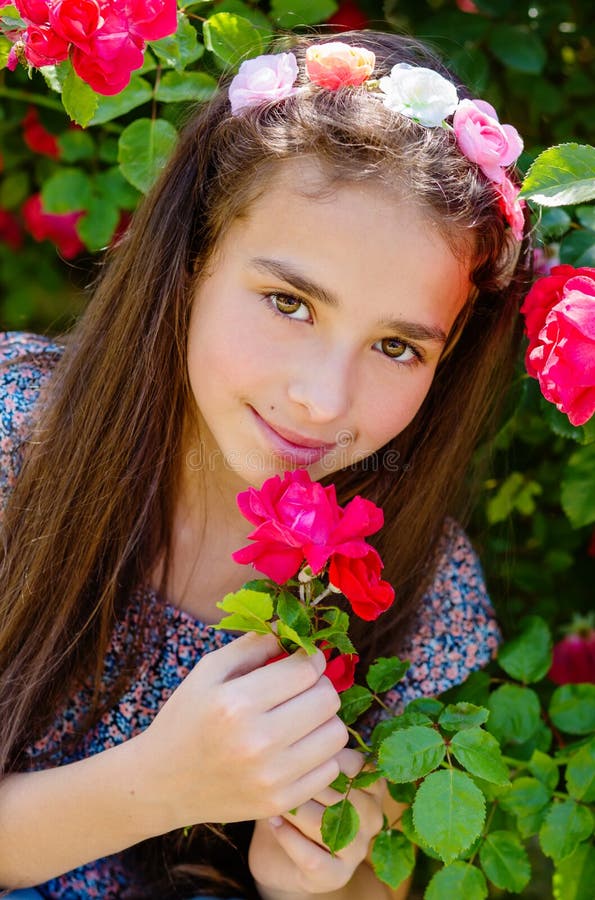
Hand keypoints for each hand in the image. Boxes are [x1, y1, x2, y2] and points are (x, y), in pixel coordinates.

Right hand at [134, 632, 347, 832]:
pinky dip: (320, 754)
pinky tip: (297, 746)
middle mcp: (258, 742)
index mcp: (237, 703)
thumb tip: (292, 630)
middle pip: (327, 700)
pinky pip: (330, 769)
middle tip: (303, 688)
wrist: (161, 784)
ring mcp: (272, 778)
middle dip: (320, 686)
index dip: (311, 658)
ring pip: (336, 735)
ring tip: (302, 717)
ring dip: (324, 720)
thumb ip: (252, 645)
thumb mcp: (208, 671)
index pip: (305, 670)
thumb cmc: (185, 718)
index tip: (305, 659)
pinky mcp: (280, 802)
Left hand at [248, 749, 385, 896]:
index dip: (328, 757)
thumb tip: (301, 730)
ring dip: (294, 810)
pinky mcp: (336, 876)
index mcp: (371, 787)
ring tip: (273, 800)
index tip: (299, 751)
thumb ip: (312, 754)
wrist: (278, 852)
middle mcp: (372, 818)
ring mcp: (357, 850)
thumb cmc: (293, 798)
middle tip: (279, 776)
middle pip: (342, 794)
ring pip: (325, 824)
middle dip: (306, 783)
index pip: (359, 766)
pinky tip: (274, 824)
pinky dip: (288, 838)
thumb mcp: (303, 771)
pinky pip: (312, 857)